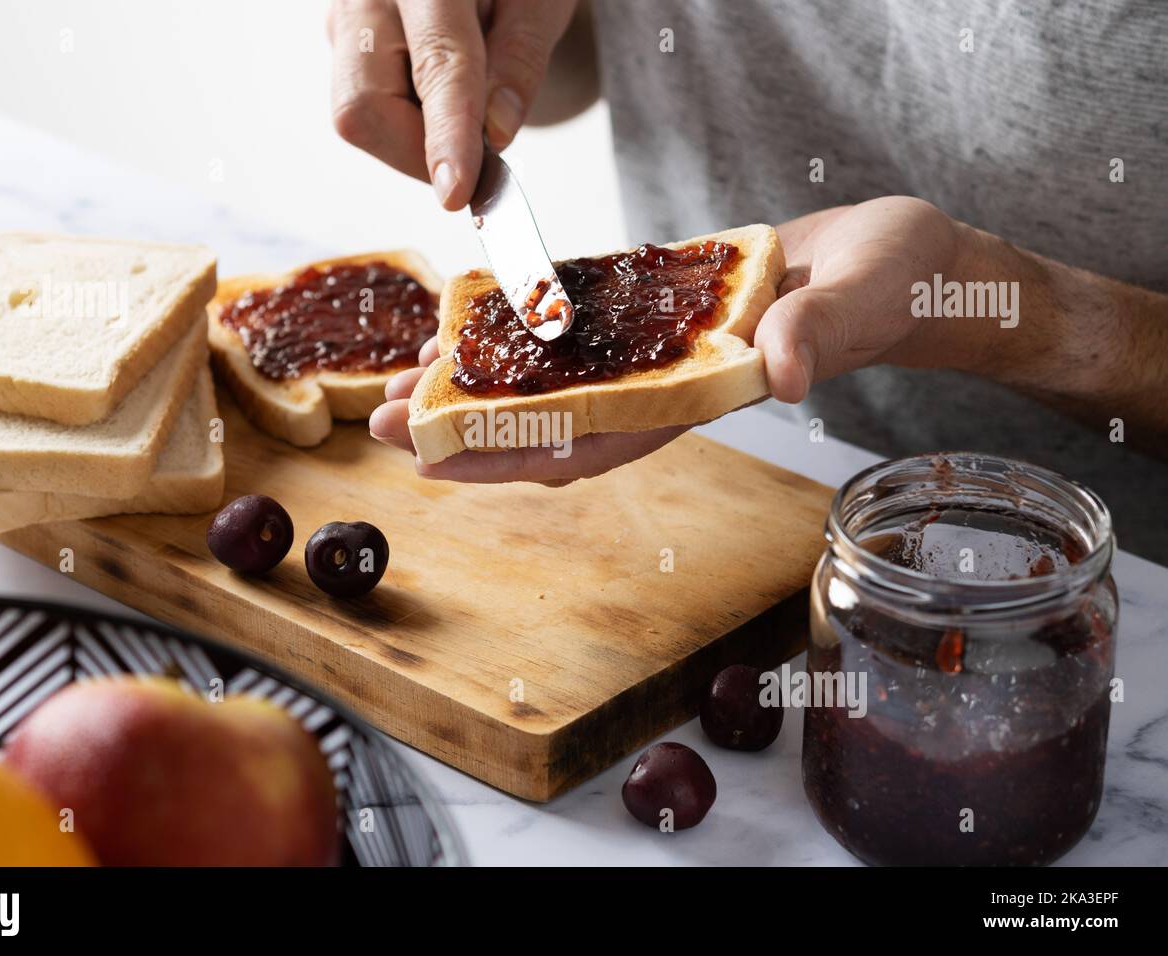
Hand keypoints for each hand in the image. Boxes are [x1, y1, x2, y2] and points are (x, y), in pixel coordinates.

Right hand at [328, 0, 579, 208]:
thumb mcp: (540, 2)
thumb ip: (521, 60)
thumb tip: (495, 133)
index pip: (436, 65)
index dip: (448, 136)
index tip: (457, 192)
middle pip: (364, 105)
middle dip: (419, 151)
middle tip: (475, 154)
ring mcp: (346, 23)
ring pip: (360, 119)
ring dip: (417, 139)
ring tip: (460, 104)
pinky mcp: (343, 47)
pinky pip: (368, 111)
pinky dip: (409, 124)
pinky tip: (436, 93)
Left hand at [369, 196, 967, 483]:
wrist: (897, 264)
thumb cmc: (888, 286)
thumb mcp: (858, 299)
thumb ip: (817, 332)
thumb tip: (784, 369)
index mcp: (702, 397)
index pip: (594, 442)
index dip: (514, 457)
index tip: (439, 460)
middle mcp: (666, 388)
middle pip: (551, 427)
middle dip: (467, 433)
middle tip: (382, 426)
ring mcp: (656, 356)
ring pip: (554, 387)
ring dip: (482, 386)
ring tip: (408, 376)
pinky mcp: (655, 315)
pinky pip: (577, 335)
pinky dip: (524, 334)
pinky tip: (476, 323)